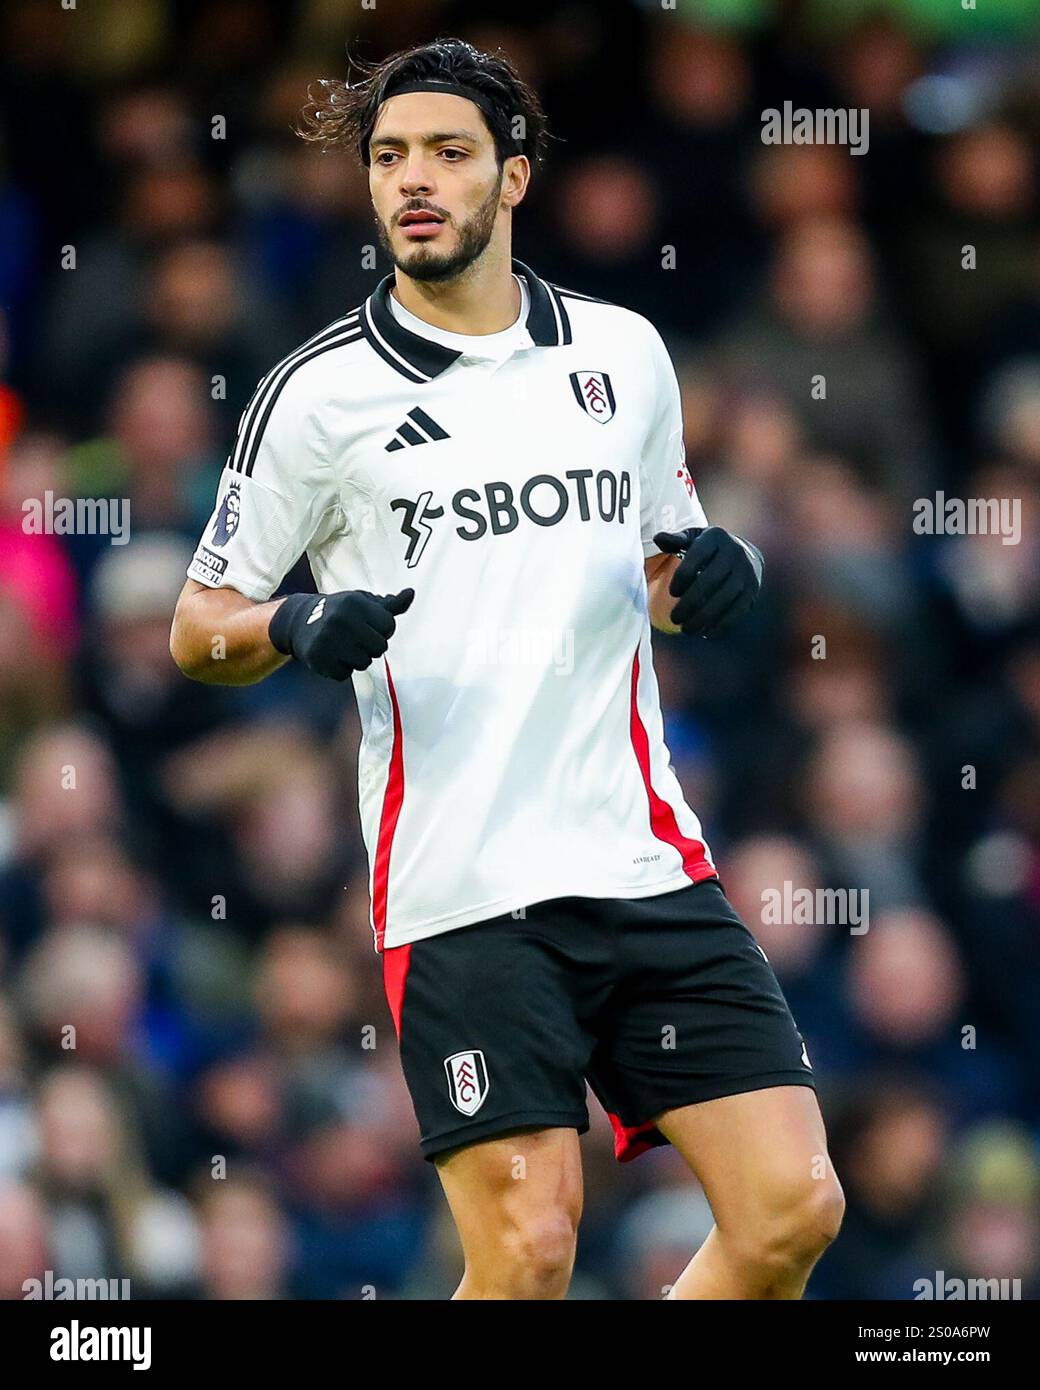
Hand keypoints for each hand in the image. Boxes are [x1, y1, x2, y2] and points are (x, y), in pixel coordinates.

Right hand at [268, 588, 413, 679]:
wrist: (299, 622)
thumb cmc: (340, 612)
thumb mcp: (363, 603)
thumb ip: (390, 605)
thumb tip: (411, 593)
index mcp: (355, 603)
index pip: (388, 625)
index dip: (382, 629)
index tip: (369, 625)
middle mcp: (342, 620)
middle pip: (380, 647)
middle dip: (372, 646)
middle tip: (356, 638)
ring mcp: (329, 640)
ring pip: (364, 663)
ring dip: (357, 659)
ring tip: (344, 647)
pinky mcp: (319, 658)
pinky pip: (344, 674)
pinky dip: (341, 669)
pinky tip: (332, 655)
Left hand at [652, 526, 761, 636]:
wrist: (746, 555)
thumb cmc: (709, 550)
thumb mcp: (693, 540)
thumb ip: (676, 540)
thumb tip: (658, 538)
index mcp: (715, 537)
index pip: (698, 555)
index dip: (683, 575)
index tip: (672, 592)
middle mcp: (734, 552)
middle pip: (710, 579)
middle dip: (690, 602)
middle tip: (674, 618)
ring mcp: (746, 572)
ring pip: (725, 597)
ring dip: (704, 617)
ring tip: (686, 629)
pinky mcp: (752, 590)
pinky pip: (738, 609)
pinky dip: (722, 623)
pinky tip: (706, 633)